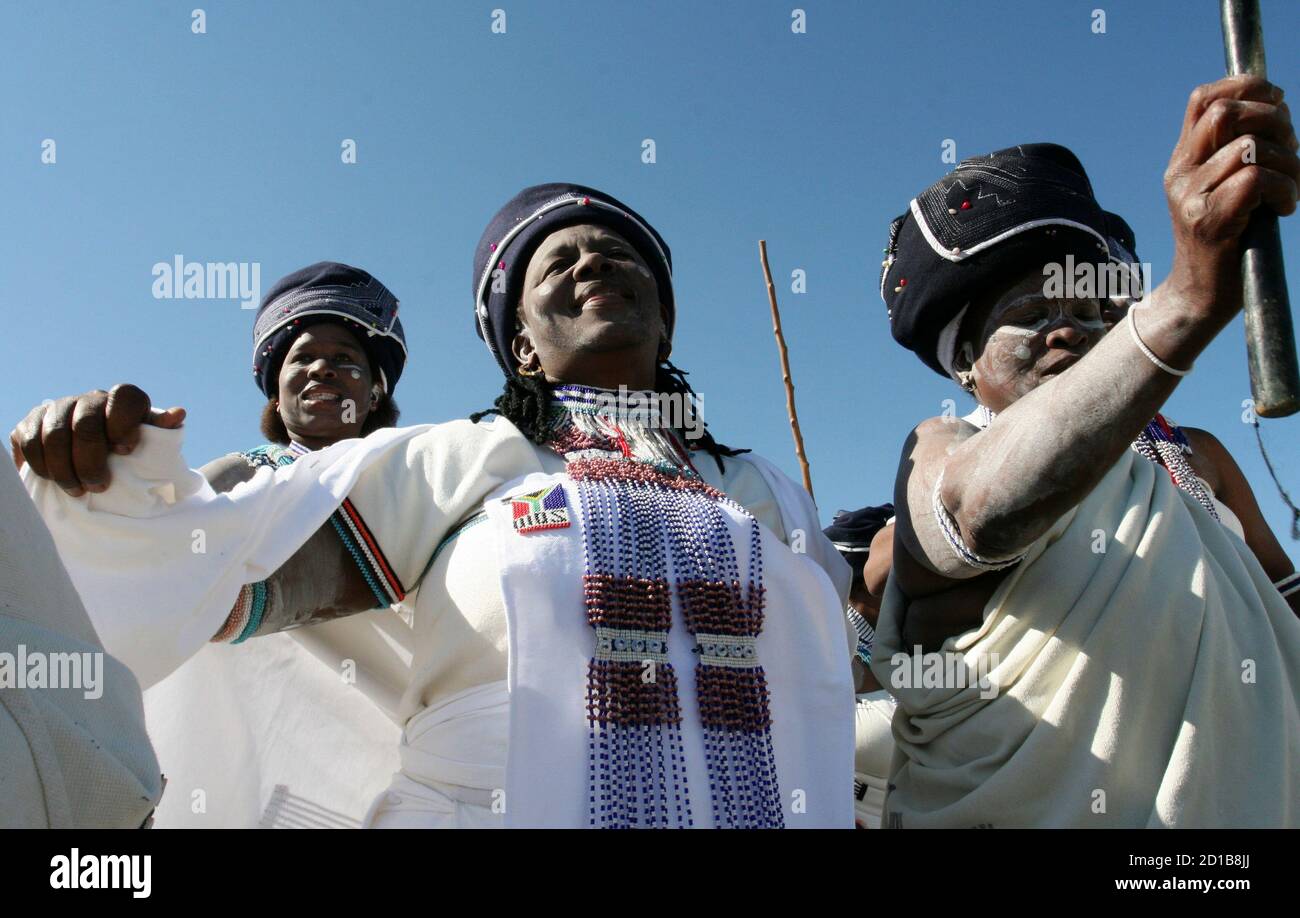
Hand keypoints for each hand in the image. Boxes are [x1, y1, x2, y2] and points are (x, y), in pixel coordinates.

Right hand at [9, 384, 185, 495]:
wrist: (94, 460)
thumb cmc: (129, 454)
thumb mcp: (151, 445)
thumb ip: (162, 432)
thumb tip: (178, 413)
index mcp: (122, 401)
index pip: (126, 397)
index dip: (124, 423)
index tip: (125, 451)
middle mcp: (90, 399)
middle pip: (86, 423)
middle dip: (91, 460)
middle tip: (98, 486)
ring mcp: (58, 408)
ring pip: (54, 434)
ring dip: (64, 468)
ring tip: (77, 490)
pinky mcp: (32, 423)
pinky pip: (28, 440)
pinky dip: (40, 464)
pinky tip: (52, 478)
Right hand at [1163, 75, 1299, 318]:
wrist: (1200, 296)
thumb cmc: (1227, 240)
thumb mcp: (1223, 187)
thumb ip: (1236, 151)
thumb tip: (1276, 106)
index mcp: (1183, 160)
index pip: (1205, 98)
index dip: (1246, 86)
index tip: (1277, 102)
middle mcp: (1180, 173)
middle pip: (1226, 113)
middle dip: (1274, 120)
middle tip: (1290, 149)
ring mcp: (1189, 197)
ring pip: (1249, 147)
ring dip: (1288, 162)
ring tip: (1291, 188)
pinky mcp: (1208, 221)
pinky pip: (1255, 179)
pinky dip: (1283, 188)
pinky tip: (1284, 208)